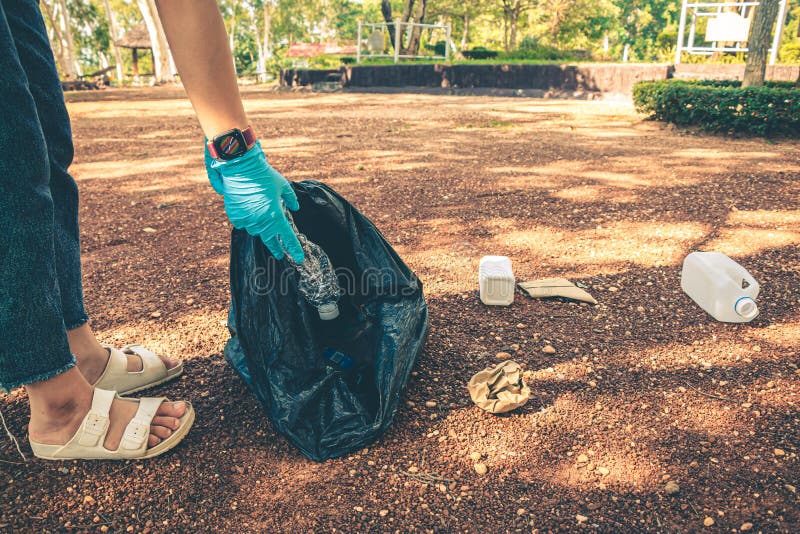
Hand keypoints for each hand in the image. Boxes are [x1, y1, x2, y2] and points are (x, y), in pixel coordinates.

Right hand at [205, 141, 304, 262]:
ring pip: (255, 231)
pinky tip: (249, 213)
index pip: (288, 238)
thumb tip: (295, 208)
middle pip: (270, 240)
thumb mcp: (283, 185)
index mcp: (276, 216)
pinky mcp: (235, 216)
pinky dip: (247, 221)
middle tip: (280, 253)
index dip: (294, 248)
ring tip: (263, 225)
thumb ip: (290, 199)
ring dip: (260, 230)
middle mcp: (261, 222)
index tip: (299, 258)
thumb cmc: (264, 175)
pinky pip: (243, 224)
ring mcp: (247, 220)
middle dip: (276, 246)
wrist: (240, 167)